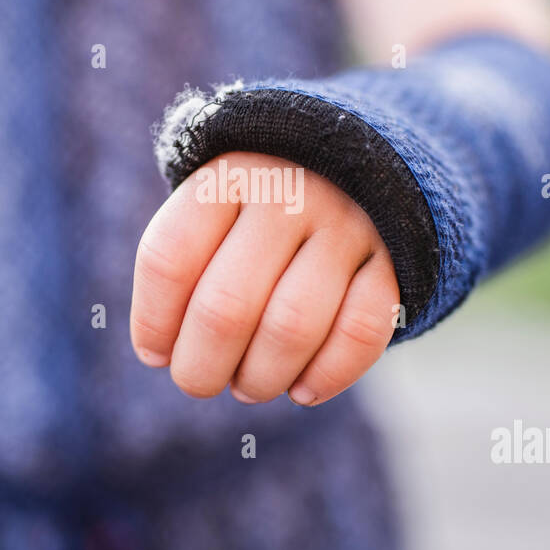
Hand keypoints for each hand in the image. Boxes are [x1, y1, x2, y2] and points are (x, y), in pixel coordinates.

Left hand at [130, 152, 398, 405]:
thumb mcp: (217, 204)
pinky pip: (361, 333)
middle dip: (202, 367)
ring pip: (291, 328)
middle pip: (226, 306)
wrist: (360, 160)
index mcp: (228, 175)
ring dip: (261, 378)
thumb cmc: (262, 205)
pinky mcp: (395, 258)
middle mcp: (289, 192)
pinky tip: (303, 389)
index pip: (170, 258)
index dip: (154, 322)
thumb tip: (162, 353)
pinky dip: (327, 375)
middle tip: (200, 382)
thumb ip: (185, 265)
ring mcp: (347, 224)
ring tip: (250, 386)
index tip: (156, 354)